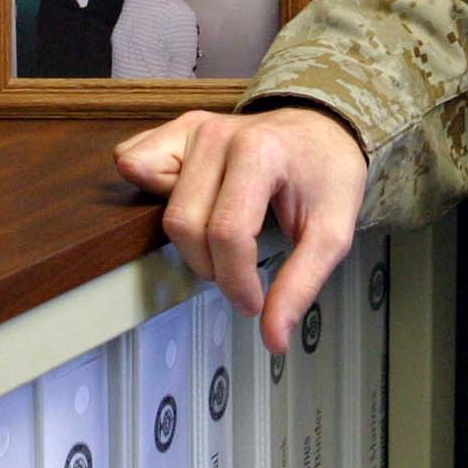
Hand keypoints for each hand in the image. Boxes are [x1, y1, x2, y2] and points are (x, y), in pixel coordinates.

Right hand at [114, 106, 366, 353]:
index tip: (254, 302)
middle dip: (212, 267)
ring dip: (188, 240)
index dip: (236, 281)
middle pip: (186, 224)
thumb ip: (300, 285)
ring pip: (162, 206)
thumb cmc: (326, 176)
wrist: (321, 130)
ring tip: (220, 241)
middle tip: (239, 274)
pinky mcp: (174, 130)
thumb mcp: (331, 233)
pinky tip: (193, 204)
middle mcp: (219, 134)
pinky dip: (153, 194)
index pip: (226, 233)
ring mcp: (192, 129)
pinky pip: (135, 164)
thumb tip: (272, 338)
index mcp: (261, 152)